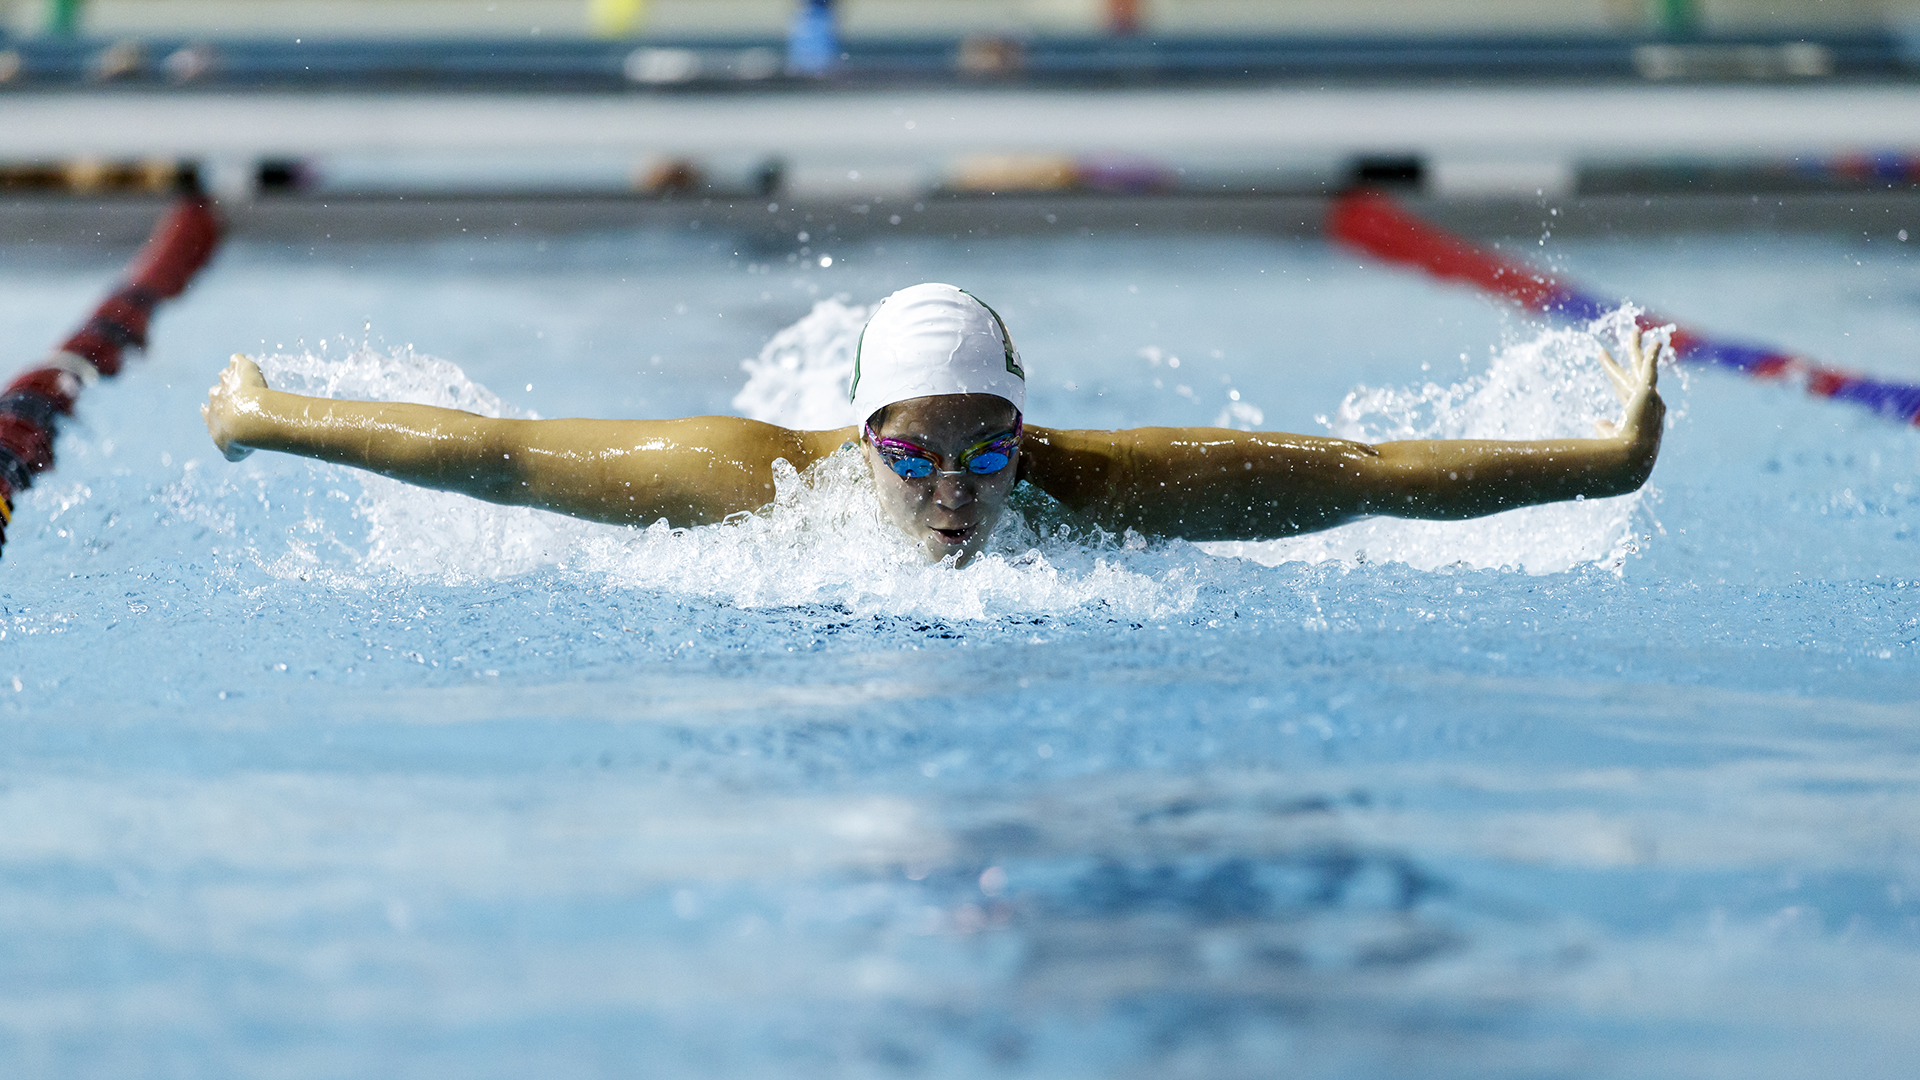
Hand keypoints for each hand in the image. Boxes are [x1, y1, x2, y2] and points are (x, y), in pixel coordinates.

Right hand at [202, 353, 265, 461]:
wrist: (244, 421)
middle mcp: (215, 396)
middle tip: (247, 402)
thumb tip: (238, 451)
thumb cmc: (239, 440)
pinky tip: (249, 366)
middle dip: (228, 394)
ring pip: (227, 376)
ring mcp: (227, 382)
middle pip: (217, 390)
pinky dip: (241, 362)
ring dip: (235, 378)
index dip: (218, 411)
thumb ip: (233, 451)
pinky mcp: (241, 369)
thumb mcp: (234, 453)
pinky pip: (238, 360)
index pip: (208, 410)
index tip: (229, 415)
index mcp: (211, 415)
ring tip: (250, 385)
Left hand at [1593, 326, 1666, 447]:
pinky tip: (1655, 342)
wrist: (1629, 459)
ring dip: (1637, 349)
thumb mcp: (1610, 439)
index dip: (1616, 375)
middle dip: (1632, 354)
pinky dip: (1653, 355)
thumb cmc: (1619, 454)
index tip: (1606, 362)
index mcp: (1638, 414)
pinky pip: (1651, 369)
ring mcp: (1650, 397)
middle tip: (1630, 335)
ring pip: (1641, 366)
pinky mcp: (1648, 393)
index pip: (1625, 389)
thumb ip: (1606, 430)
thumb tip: (1598, 422)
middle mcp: (1648, 403)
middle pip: (1636, 373)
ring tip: (1634, 332)